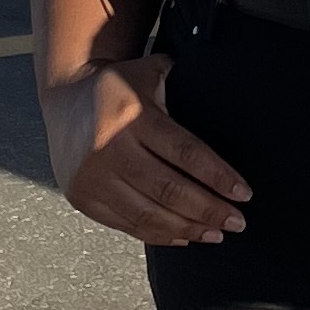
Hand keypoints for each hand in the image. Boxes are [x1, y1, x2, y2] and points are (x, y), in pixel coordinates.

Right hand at [40, 53, 250, 246]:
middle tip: (237, 222)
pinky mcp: (81, 197)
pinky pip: (127, 224)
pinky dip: (159, 235)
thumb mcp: (152, 73)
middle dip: (210, 211)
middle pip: (170, 190)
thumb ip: (187, 84)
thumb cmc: (120, 87)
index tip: (243, 194)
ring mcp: (93, 177)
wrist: (65, 96)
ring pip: (149, 214)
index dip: (218, 177)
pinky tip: (184, 236)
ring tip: (216, 233)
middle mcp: (109, 148)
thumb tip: (235, 101)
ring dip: (188, 229)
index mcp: (133, 116)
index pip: (185, 152)